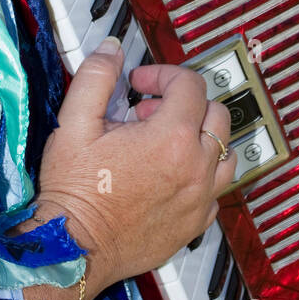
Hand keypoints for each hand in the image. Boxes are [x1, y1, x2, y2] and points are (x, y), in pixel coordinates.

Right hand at [21, 39, 234, 299]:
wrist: (73, 250)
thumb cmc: (73, 192)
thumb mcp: (74, 123)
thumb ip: (96, 78)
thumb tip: (111, 50)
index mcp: (171, 138)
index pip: (190, 84)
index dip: (162, 74)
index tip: (140, 84)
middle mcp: (195, 168)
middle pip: (216, 115)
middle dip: (184, 104)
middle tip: (148, 113)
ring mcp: (200, 199)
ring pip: (225, 153)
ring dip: (199, 139)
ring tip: (164, 143)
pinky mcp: (195, 224)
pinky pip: (215, 190)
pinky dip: (199, 175)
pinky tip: (168, 177)